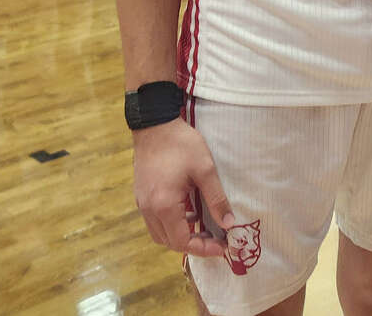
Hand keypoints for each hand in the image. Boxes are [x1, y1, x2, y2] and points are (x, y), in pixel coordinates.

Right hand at [133, 119, 233, 255]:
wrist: (155, 123)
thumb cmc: (180, 144)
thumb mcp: (205, 169)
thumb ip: (216, 199)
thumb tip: (229, 224)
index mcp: (164, 206)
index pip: (182, 241)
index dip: (203, 249)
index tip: (222, 247)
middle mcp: (149, 209)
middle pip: (169, 241)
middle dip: (193, 244)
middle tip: (216, 239)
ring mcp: (142, 203)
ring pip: (160, 233)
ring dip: (181, 234)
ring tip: (204, 226)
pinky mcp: (142, 195)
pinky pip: (156, 220)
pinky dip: (172, 223)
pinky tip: (189, 211)